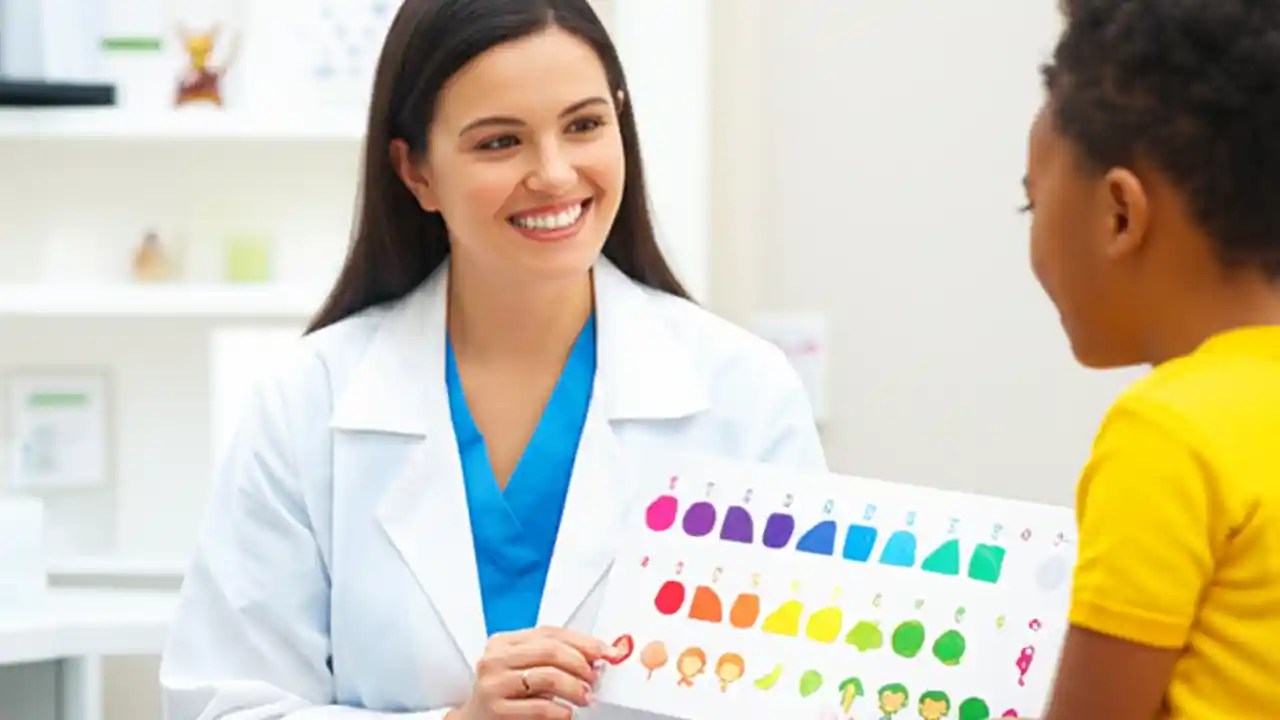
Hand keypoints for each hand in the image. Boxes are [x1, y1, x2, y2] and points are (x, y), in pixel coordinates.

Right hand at [451, 627, 619, 719]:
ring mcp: (493, 684)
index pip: (550, 632)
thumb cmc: (506, 694)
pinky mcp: (496, 710)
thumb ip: (553, 657)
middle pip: (550, 651)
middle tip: (594, 678)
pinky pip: (539, 707)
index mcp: (503, 642)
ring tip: (585, 697)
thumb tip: (597, 655)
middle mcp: (495, 659)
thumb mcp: (524, 668)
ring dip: (575, 687)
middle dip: (580, 664)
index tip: (606, 652)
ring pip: (547, 676)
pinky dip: (560, 711)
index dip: (583, 641)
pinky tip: (566, 713)